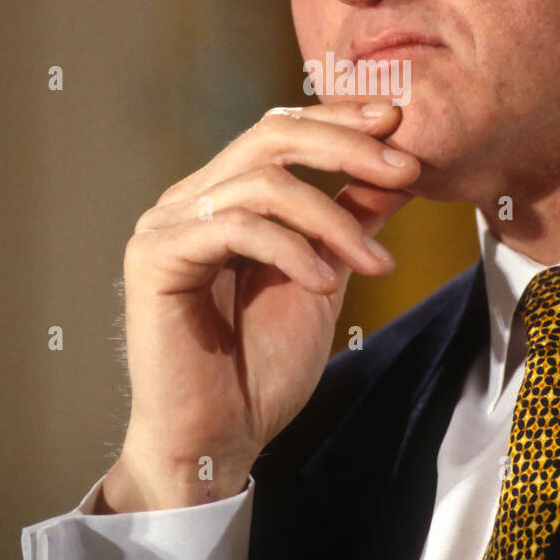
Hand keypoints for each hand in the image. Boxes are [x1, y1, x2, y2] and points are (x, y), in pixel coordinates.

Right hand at [99, 100, 419, 510]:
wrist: (218, 439)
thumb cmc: (261, 367)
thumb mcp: (323, 277)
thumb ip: (348, 222)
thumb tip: (398, 172)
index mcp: (223, 196)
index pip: (280, 131)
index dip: (339, 119)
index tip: (398, 122)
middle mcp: (189, 199)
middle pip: (270, 137)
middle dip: (346, 146)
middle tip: (405, 168)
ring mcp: (166, 224)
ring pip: (263, 183)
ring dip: (333, 220)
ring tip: (375, 266)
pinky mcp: (154, 257)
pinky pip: (236, 226)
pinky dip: (292, 250)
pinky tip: (324, 284)